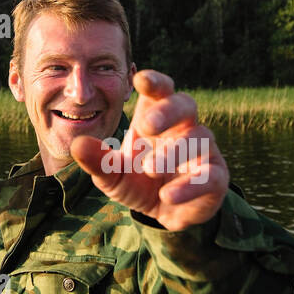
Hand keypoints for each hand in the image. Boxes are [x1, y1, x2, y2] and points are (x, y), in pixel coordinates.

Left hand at [71, 70, 227, 230]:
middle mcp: (185, 128)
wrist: (164, 214)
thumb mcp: (113, 175)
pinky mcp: (216, 178)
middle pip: (186, 104)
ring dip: (174, 152)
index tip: (140, 79)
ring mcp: (204, 151)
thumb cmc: (139, 182)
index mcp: (158, 117)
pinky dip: (190, 185)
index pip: (162, 90)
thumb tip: (77, 144)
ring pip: (201, 138)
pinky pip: (211, 176)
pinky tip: (168, 195)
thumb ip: (98, 160)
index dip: (155, 82)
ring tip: (150, 167)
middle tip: (146, 125)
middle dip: (168, 110)